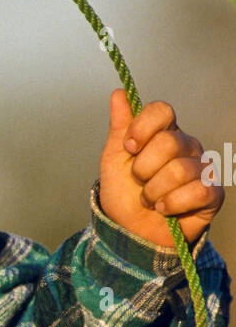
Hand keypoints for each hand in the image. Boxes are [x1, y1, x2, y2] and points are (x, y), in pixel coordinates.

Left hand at [98, 90, 223, 248]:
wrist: (131, 233)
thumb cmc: (124, 196)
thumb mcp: (113, 161)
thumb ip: (119, 128)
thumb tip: (118, 93)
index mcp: (163, 133)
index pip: (162, 110)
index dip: (142, 128)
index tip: (129, 148)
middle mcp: (187, 146)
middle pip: (168, 142)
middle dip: (143, 169)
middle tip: (139, 182)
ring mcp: (202, 169)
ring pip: (179, 170)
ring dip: (154, 192)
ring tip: (150, 200)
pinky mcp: (213, 193)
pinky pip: (197, 191)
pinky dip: (172, 205)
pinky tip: (165, 210)